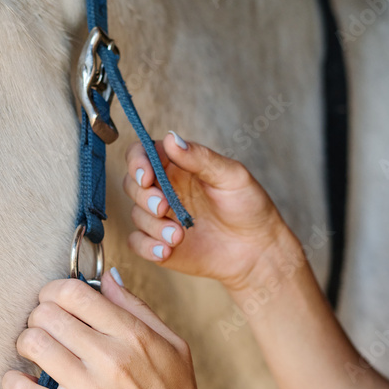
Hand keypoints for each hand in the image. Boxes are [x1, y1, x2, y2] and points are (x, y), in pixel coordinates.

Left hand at [1, 272, 215, 388]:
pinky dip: (13, 381)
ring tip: (37, 355)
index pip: (75, 293)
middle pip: (48, 314)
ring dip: (26, 344)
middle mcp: (109, 358)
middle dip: (39, 317)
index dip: (55, 291)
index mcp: (133, 335)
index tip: (55, 302)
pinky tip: (23, 382)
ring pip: (32, 343)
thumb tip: (107, 278)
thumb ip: (137, 308)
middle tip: (45, 330)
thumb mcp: (173, 346)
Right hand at [123, 132, 293, 291]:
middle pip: (131, 184)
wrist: (256, 250)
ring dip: (153, 226)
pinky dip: (147, 247)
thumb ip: (200, 158)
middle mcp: (164, 188)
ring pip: (136, 215)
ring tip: (179, 236)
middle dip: (144, 196)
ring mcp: (160, 217)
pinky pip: (137, 242)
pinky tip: (166, 250)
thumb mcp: (231, 176)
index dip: (137, 162)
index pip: (142, 153)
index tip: (147, 177)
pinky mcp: (158, 242)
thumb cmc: (249, 206)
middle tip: (164, 207)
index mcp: (178, 165)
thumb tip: (171, 138)